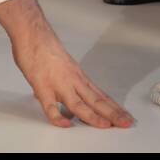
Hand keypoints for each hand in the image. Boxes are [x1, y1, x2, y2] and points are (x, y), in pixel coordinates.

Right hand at [11, 23, 134, 128]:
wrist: (33, 33)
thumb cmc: (45, 47)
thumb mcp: (62, 66)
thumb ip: (64, 83)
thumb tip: (61, 97)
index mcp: (78, 77)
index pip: (100, 95)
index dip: (113, 107)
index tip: (124, 116)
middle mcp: (73, 81)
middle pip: (95, 100)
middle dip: (112, 113)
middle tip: (126, 123)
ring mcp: (58, 84)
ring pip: (78, 104)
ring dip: (92, 116)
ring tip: (105, 126)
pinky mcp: (42, 86)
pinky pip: (50, 106)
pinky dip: (58, 117)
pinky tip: (65, 125)